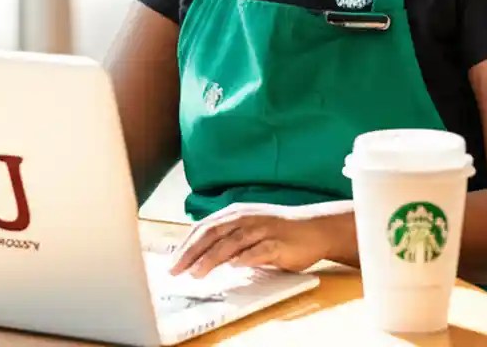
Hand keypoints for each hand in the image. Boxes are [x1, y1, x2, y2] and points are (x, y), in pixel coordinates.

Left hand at [170, 201, 354, 277]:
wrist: (314, 228)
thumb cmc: (277, 231)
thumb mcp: (247, 230)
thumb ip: (226, 239)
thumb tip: (198, 255)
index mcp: (234, 213)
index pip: (203, 228)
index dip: (186, 245)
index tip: (172, 263)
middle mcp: (245, 218)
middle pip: (212, 234)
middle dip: (191, 253)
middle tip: (176, 270)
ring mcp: (262, 229)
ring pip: (231, 242)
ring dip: (212, 258)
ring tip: (197, 273)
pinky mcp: (278, 242)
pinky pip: (259, 250)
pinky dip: (246, 257)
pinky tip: (234, 266)